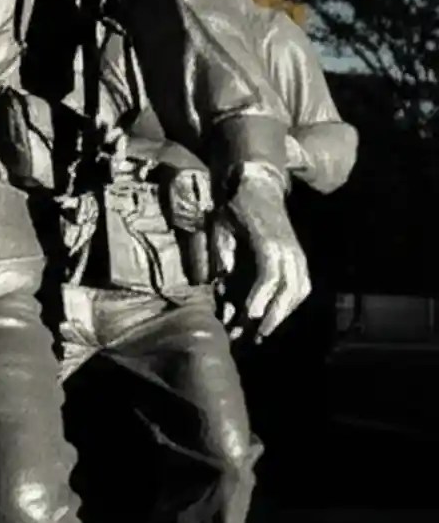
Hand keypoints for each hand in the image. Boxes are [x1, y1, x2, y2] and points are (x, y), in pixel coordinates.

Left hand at [215, 163, 310, 340]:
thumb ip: (222, 250)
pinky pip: (301, 285)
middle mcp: (289, 250)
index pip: (269, 276)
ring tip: (263, 332)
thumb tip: (222, 277)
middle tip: (255, 335)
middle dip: (272, 315)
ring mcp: (298, 254)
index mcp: (270, 242)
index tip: (247, 316)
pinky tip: (275, 316)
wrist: (259, 187)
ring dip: (282, 313)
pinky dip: (290, 303)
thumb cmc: (236, 207)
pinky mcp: (299, 258)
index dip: (260, 298)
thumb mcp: (221, 224)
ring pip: (298, 291)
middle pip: (288, 290)